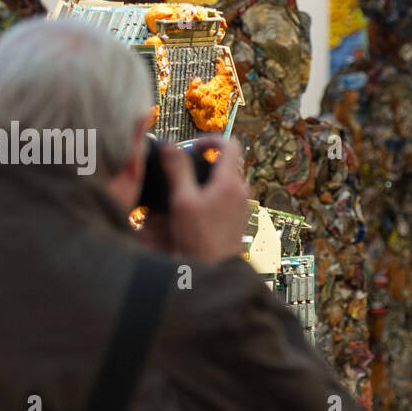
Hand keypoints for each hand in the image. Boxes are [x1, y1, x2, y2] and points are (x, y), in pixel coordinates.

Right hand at [161, 136, 248, 261]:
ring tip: (182, 194)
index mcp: (230, 182)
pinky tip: (190, 211)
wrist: (217, 271)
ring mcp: (241, 205)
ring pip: (222, 182)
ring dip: (202, 182)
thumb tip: (171, 147)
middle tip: (181, 171)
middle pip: (224, 163)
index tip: (192, 147)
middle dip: (201, 163)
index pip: (230, 144)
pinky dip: (206, 198)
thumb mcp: (183, 201)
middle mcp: (240, 191)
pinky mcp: (237, 218)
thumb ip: (177, 170)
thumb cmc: (201, 239)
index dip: (209, 139)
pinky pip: (223, 199)